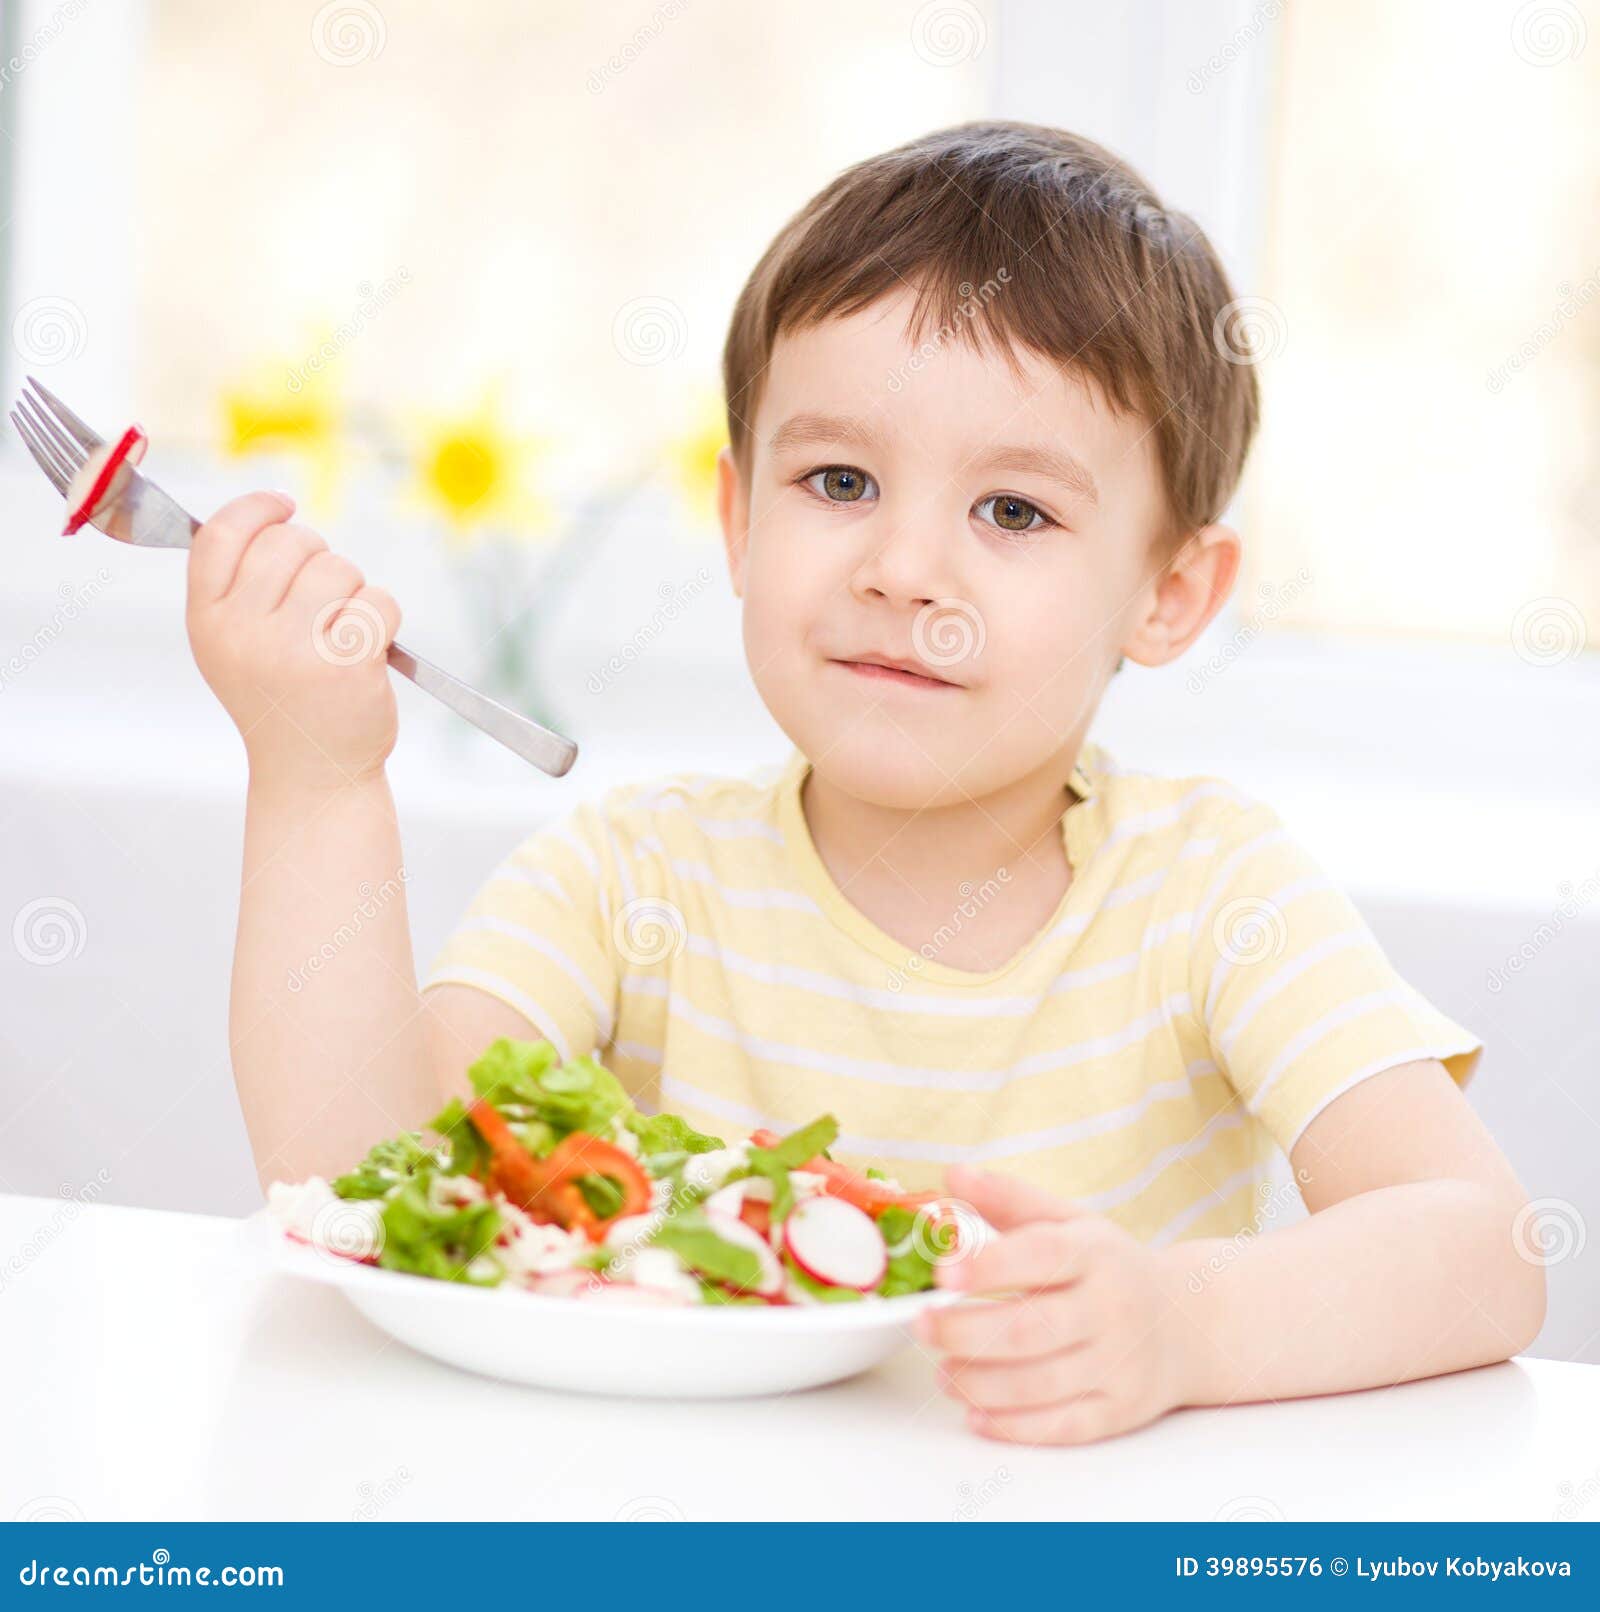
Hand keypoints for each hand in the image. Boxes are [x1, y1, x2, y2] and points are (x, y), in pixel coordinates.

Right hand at [186, 491, 402, 792]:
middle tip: (323, 601)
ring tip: (341, 633)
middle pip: (291, 542)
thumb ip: (236, 584)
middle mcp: (243, 633)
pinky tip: (369, 650)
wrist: (312, 774)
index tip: (286, 505)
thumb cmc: (280, 698)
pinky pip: (378, 602)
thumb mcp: (232, 645)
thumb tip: (270, 512)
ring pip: (340, 568)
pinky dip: (384, 618)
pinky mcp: (346, 665)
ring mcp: (294, 650)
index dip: (257, 508)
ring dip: (354, 591)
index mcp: (207, 621)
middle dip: (319, 558)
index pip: (222, 535)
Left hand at [915, 1164, 1196, 1444]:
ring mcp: (1119, 1364)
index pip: (1040, 1255)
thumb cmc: (1109, 1266)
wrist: (1189, 1322)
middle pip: (1031, 1328)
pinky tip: (975, 1414)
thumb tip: (952, 1174)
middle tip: (921, 1325)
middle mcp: (1111, 1308)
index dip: (988, 1265)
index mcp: (1094, 1253)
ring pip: (1041, 1384)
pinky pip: (1064, 1427)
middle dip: (966, 1331)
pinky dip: (1014, 1426)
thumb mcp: (1069, 1221)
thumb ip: (1008, 1199)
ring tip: (940, 1372)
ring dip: (980, 1382)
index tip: (941, 1272)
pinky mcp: (1120, 1410)